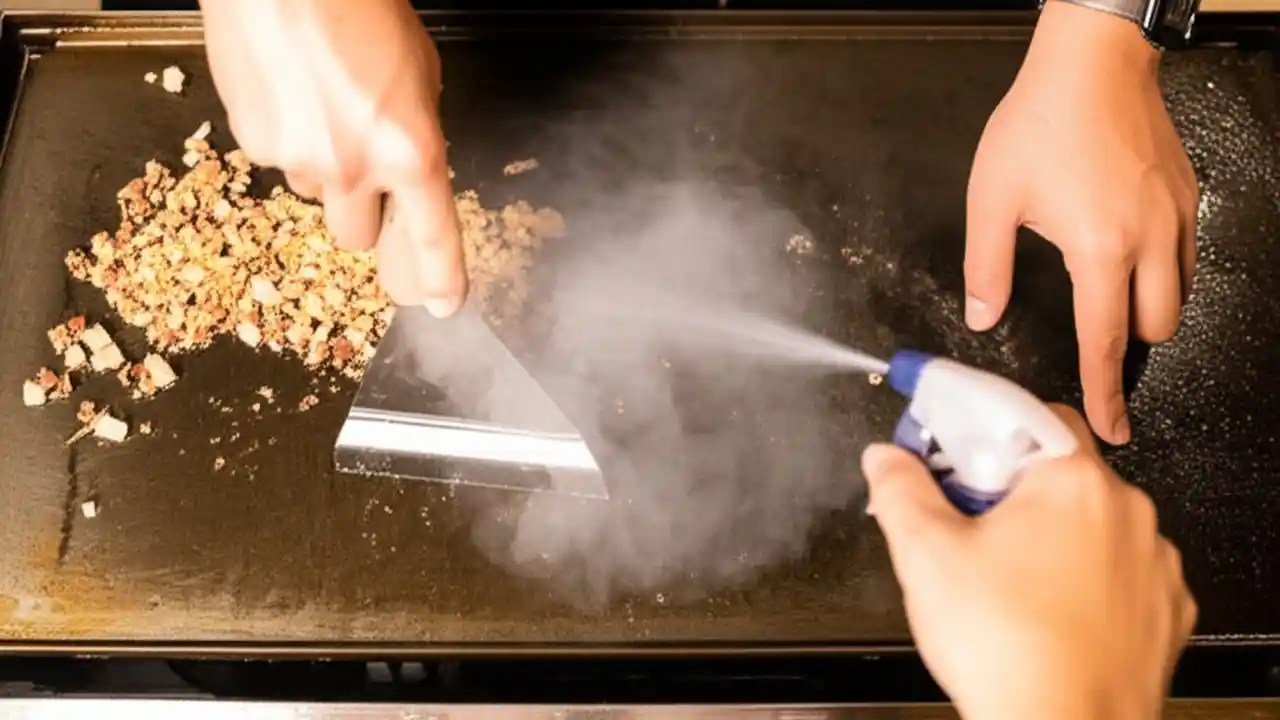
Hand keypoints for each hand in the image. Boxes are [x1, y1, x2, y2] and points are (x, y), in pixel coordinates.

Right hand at [201, 0, 466, 315]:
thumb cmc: (357, 7)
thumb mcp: (421, 73)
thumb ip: (420, 133)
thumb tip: (411, 169)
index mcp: (411, 152)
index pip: (434, 239)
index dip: (442, 278)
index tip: (443, 304)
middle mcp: (353, 169)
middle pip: (358, 240)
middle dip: (366, 215)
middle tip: (366, 173)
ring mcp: (298, 161)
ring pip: (316, 196)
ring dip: (325, 171)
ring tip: (324, 106)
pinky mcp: (254, 145)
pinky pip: (280, 162)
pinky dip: (290, 139)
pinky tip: (294, 92)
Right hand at [863, 405, 1195, 719]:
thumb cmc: (1007, 649)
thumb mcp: (926, 556)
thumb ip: (900, 490)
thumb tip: (885, 458)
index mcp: (1070, 481)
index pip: (1029, 413)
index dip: (984, 428)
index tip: (953, 450)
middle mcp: (1126, 511)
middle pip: (1060, 470)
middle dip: (1012, 488)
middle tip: (969, 523)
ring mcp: (1154, 561)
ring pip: (1094, 523)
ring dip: (1054, 535)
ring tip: (1008, 580)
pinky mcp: (1166, 608)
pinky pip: (1123, 573)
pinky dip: (1089, 580)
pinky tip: (1050, 610)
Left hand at [964, 0, 1196, 444]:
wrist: (1090, 64)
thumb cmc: (1039, 124)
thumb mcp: (992, 201)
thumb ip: (986, 268)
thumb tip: (981, 319)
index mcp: (1099, 250)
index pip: (1105, 341)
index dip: (1105, 392)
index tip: (1111, 427)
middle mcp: (1149, 239)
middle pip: (1157, 326)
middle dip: (1127, 344)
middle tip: (1098, 343)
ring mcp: (1176, 216)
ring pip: (1180, 293)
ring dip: (1148, 308)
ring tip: (1108, 295)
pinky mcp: (1185, 194)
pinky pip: (1187, 255)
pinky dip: (1163, 271)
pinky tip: (1128, 254)